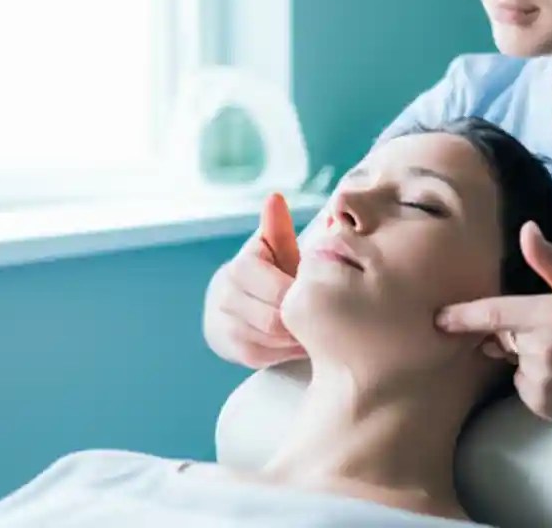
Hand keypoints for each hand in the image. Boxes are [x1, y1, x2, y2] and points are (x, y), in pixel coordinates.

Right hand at [204, 193, 308, 368]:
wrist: (234, 304)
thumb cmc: (266, 272)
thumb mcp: (273, 249)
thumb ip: (277, 228)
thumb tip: (275, 197)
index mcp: (240, 267)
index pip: (277, 290)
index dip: (302, 297)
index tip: (321, 295)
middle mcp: (226, 296)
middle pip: (273, 320)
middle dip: (301, 320)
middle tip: (326, 319)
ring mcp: (225, 325)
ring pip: (270, 340)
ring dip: (296, 337)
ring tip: (317, 329)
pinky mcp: (232, 349)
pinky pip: (264, 355)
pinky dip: (286, 350)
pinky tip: (300, 341)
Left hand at [436, 222, 551, 425]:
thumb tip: (526, 229)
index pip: (494, 313)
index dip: (463, 315)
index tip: (438, 317)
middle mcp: (545, 350)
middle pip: (505, 336)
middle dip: (515, 331)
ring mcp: (544, 382)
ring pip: (514, 362)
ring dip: (527, 356)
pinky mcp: (544, 406)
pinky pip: (522, 386)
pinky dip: (535, 379)